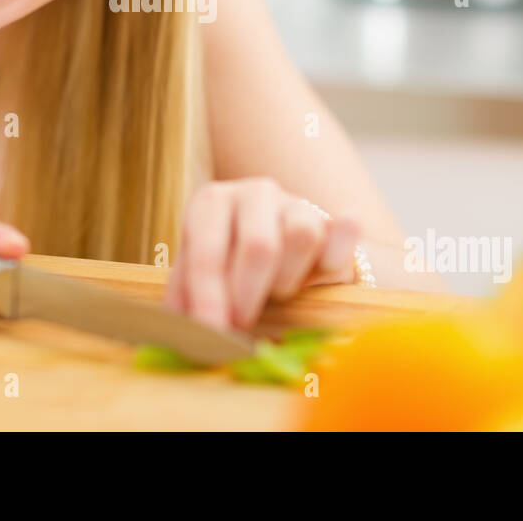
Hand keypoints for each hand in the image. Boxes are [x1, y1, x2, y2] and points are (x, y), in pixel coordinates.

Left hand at [163, 178, 361, 330]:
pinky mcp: (329, 220)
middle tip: (242, 324)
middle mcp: (253, 193)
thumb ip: (187, 298)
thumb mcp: (198, 277)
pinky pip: (341, 232)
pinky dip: (339, 246)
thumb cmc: (228, 268)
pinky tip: (328, 265)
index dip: (208, 294)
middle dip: (248, 293)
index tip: (212, 330)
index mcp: (211, 202)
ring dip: (287, 279)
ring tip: (276, 294)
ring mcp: (294, 202)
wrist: (277, 255)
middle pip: (258, 244)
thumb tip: (181, 327)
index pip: (207, 248)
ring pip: (302, 236)